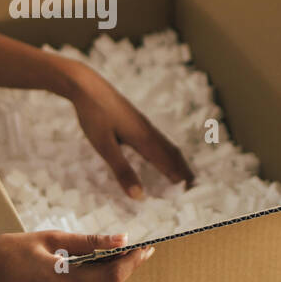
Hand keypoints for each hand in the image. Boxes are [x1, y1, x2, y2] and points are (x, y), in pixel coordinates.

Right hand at [0, 231, 154, 281]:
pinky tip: (86, 271)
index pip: (110, 275)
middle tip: (138, 248)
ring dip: (107, 277)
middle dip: (125, 267)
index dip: (132, 261)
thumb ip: (88, 242)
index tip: (146, 247)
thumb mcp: (49, 238)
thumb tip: (121, 239)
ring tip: (112, 255)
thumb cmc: (8, 251)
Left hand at [62, 60, 195, 198]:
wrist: (86, 85)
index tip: (189, 193)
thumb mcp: (104, 146)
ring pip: (167, 145)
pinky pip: (159, 139)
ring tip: (182, 174)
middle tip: (193, 187)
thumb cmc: (94, 115)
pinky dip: (167, 152)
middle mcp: (148, 131)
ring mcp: (143, 123)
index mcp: (143, 139)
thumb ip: (122, 170)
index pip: (168, 163)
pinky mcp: (136, 119)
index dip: (179, 178)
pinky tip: (160, 154)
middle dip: (184, 171)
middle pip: (173, 153)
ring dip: (177, 161)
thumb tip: (139, 196)